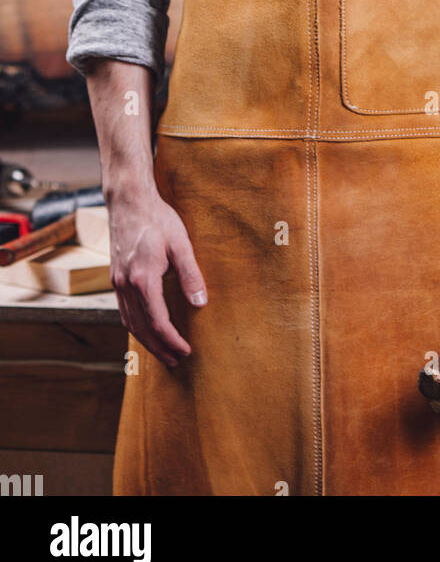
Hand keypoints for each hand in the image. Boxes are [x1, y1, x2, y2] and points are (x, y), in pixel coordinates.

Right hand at [108, 187, 207, 368]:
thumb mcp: (181, 243)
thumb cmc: (157, 218)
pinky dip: (135, 325)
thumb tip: (201, 304)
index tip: (186, 351)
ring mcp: (117, 282)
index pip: (158, 322)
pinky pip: (123, 310)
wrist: (128, 200)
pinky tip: (145, 328)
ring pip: (129, 322)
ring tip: (162, 351)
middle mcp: (126, 285)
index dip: (172, 340)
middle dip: (159, 348)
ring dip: (146, 340)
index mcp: (143, 280)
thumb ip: (191, 274)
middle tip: (176, 361)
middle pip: (141, 328)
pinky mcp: (115, 276)